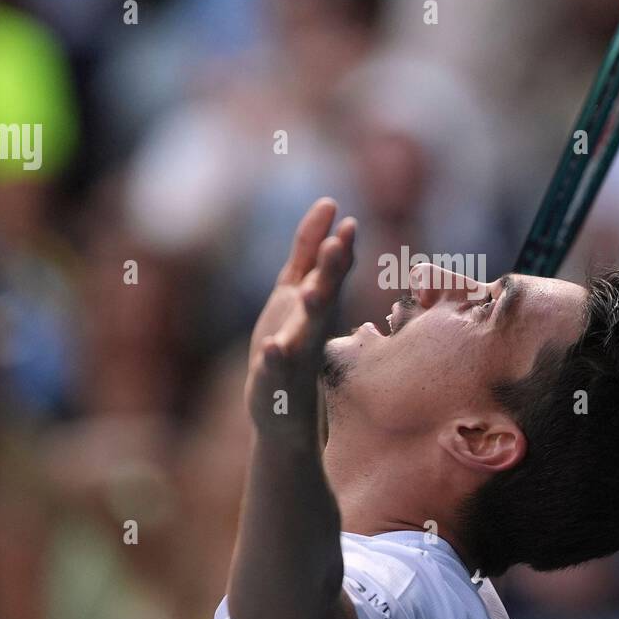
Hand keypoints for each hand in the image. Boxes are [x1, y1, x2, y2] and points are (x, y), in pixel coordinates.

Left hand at [245, 198, 356, 432]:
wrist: (284, 413)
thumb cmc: (293, 345)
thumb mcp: (297, 291)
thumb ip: (309, 251)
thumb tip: (328, 204)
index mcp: (317, 305)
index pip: (331, 271)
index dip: (339, 247)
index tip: (347, 221)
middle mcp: (312, 327)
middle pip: (325, 293)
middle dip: (331, 270)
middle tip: (338, 243)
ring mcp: (297, 354)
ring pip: (307, 329)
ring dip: (311, 310)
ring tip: (309, 292)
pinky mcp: (276, 379)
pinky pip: (277, 367)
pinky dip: (276, 357)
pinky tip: (272, 346)